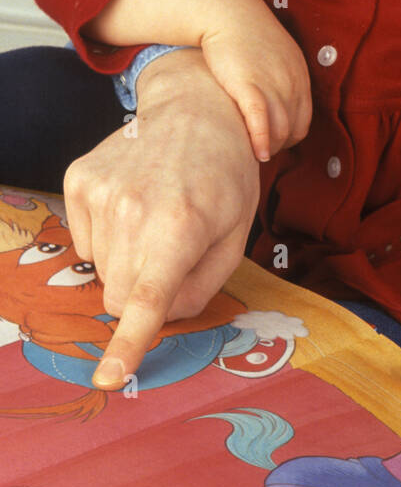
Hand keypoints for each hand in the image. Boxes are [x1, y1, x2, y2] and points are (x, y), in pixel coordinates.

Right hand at [63, 49, 259, 389]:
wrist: (195, 107)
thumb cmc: (225, 176)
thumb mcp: (235, 236)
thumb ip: (201, 288)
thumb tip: (158, 317)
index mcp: (180, 226)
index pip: (145, 300)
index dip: (127, 345)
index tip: (108, 379)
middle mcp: (132, 209)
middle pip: (118, 297)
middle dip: (143, 292)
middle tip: (174, 252)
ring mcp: (99, 192)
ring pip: (101, 271)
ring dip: (127, 260)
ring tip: (157, 216)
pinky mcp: (78, 179)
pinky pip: (84, 241)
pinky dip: (108, 235)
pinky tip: (135, 201)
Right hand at [200, 7, 311, 161]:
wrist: (226, 10)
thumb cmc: (244, 33)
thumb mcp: (274, 54)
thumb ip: (280, 77)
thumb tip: (274, 102)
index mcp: (299, 75)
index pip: (304, 119)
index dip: (288, 137)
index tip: (271, 142)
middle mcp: (292, 81)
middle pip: (293, 128)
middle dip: (277, 146)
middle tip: (259, 152)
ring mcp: (272, 83)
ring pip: (280, 130)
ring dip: (269, 148)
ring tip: (254, 156)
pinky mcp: (248, 84)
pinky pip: (261, 120)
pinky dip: (261, 141)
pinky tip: (257, 153)